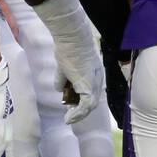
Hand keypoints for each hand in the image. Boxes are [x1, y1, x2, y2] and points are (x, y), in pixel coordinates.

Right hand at [35, 0, 104, 123]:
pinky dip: (77, 114)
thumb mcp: (63, 66)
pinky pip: (85, 107)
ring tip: (69, 118)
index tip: (72, 106)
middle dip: (80, 110)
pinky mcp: (89, 87)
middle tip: (70, 115)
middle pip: (92, 100)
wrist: (72, 38)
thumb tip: (58, 89)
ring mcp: (95, 83)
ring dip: (78, 114)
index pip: (92, 91)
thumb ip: (63, 78)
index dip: (82, 101)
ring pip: (89, 106)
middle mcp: (98, 79)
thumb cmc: (67, 47)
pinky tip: (69, 118)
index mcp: (95, 72)